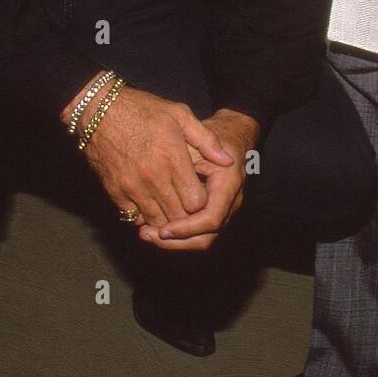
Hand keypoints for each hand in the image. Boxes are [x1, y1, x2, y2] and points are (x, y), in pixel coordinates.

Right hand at [60, 79, 231, 229]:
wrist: (98, 110)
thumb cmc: (141, 109)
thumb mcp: (179, 114)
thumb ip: (206, 140)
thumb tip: (227, 161)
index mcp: (172, 158)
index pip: (196, 203)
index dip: (201, 202)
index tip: (199, 194)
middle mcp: (153, 177)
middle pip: (178, 216)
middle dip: (186, 215)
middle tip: (186, 204)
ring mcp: (132, 187)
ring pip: (156, 222)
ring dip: (165, 219)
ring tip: (170, 207)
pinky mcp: (115, 192)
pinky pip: (133, 217)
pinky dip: (142, 216)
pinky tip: (148, 203)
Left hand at [138, 109, 260, 251]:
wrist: (231, 135)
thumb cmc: (210, 135)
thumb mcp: (195, 142)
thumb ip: (180, 167)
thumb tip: (162, 189)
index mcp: (228, 185)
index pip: (211, 219)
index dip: (186, 228)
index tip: (162, 228)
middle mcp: (231, 203)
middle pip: (206, 237)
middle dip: (176, 241)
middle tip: (147, 235)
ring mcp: (224, 210)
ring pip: (201, 239)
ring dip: (174, 240)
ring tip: (146, 233)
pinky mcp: (213, 212)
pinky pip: (198, 231)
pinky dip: (177, 233)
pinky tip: (154, 228)